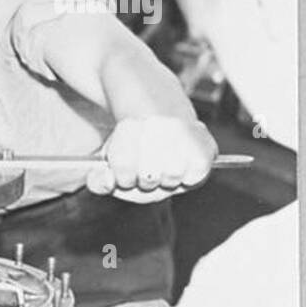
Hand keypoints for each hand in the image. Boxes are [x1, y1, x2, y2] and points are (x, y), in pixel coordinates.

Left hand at [87, 116, 216, 200]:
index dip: (123, 178)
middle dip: (144, 182)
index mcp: (130, 127)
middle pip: (148, 176)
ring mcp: (184, 132)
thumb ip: (99, 179)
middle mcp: (158, 124)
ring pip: (172, 177)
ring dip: (166, 181)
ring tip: (163, 170)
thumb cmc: (133, 152)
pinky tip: (181, 169)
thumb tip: (109, 182)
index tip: (124, 175)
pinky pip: (195, 177)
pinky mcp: (206, 146)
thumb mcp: (108, 164)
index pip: (123, 166)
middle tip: (145, 173)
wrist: (163, 124)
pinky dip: (187, 180)